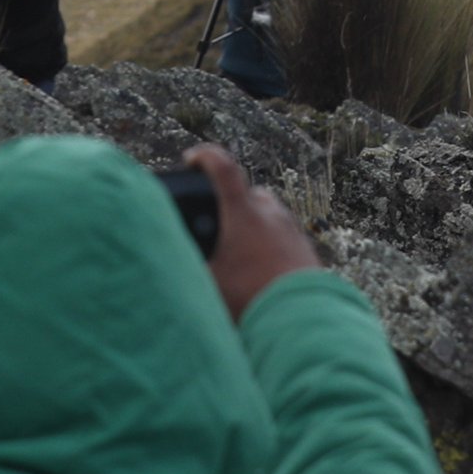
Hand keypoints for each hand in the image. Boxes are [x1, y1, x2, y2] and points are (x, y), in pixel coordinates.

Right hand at [185, 145, 321, 322]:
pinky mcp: (304, 247)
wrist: (301, 317)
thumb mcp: (209, 284)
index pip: (223, 167)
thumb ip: (188, 267)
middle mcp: (270, 213)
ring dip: (252, 222)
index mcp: (243, 213)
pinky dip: (269, 240)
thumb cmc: (251, 298)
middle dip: (230, 201)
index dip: (204, 156)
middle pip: (247, 192)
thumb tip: (168, 260)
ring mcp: (291, 228)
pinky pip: (283, 233)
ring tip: (240, 248)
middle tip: (217, 221)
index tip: (191, 159)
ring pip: (267, 212)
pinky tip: (262, 265)